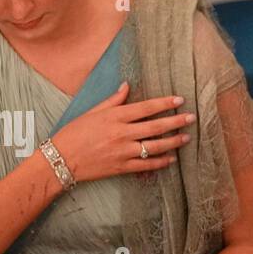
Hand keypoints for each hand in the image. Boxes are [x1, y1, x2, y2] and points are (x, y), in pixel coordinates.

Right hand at [50, 81, 193, 182]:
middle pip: (155, 126)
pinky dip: (161, 162)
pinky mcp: (122, 167)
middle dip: (176, 121)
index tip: (180, 99)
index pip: (146, 108)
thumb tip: (127, 86)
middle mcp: (121, 134)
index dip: (165, 103)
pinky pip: (146, 165)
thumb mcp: (92, 112)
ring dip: (173, 142)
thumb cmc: (74, 133)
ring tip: (186, 138)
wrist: (60, 159)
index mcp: (114, 117)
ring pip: (155, 146)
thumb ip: (113, 100)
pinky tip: (171, 159)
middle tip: (192, 118)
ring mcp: (123, 152)